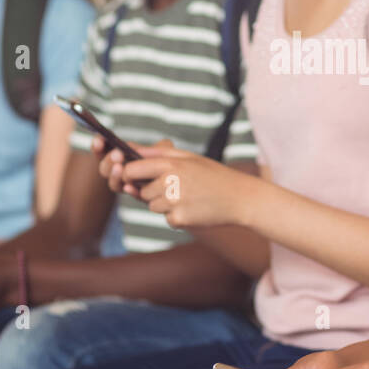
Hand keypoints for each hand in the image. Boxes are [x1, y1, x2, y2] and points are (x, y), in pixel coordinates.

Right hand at [93, 136, 170, 197]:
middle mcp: (121, 173)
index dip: (98, 145)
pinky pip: (130, 194)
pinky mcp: (141, 197)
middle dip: (107, 160)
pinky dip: (129, 190)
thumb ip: (151, 147)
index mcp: (121, 158)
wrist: (184, 182)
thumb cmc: (170, 162)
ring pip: (114, 184)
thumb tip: (135, 148)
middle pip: (104, 168)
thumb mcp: (162, 150)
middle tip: (117, 154)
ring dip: (114, 175)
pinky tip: (129, 186)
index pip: (103, 151)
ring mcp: (128, 186)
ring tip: (120, 167)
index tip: (98, 140)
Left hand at [110, 143, 253, 228]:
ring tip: (188, 196)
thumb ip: (158, 153)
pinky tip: (194, 208)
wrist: (240, 198)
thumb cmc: (212, 175)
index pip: (131, 170)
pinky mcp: (179, 220)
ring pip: (153, 206)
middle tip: (178, 187)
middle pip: (142, 192)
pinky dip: (177, 216)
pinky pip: (167, 219)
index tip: (135, 178)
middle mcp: (169, 183)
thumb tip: (131, 148)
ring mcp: (174, 203)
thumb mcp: (188, 157)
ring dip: (165, 204)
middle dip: (153, 191)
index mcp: (170, 164)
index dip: (129, 175)